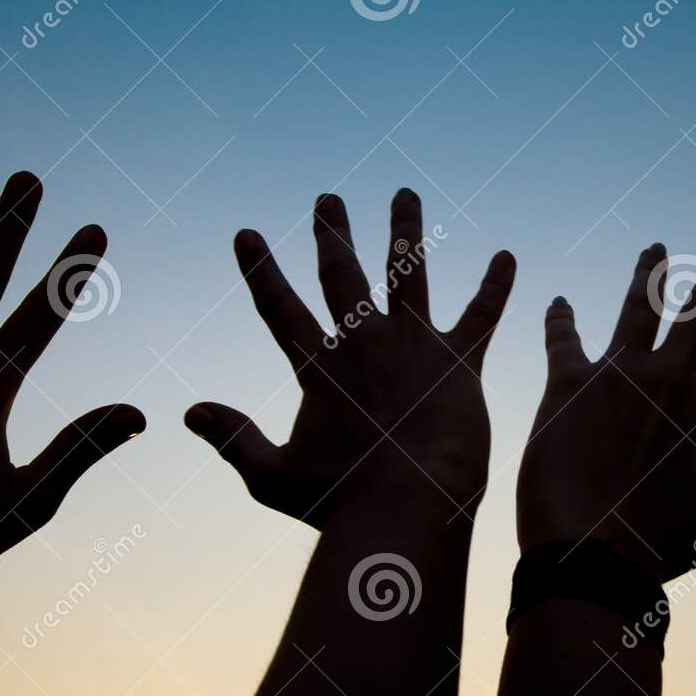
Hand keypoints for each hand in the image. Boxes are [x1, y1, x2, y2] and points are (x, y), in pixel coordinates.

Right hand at [184, 190, 515, 526]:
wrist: (411, 500)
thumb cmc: (343, 500)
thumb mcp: (272, 477)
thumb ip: (233, 440)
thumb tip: (187, 413)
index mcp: (319, 368)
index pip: (279, 307)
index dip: (260, 269)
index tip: (246, 233)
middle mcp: (364, 343)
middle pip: (342, 274)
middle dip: (332, 233)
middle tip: (328, 198)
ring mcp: (414, 346)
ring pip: (409, 271)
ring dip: (406, 230)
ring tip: (406, 194)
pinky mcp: (460, 362)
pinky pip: (482, 315)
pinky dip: (495, 286)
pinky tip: (507, 258)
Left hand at [518, 222, 695, 581]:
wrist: (584, 559)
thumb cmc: (659, 547)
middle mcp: (664, 379)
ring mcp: (613, 377)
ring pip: (636, 308)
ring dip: (646, 275)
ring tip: (653, 247)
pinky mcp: (564, 386)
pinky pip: (563, 339)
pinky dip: (560, 320)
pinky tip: (557, 301)